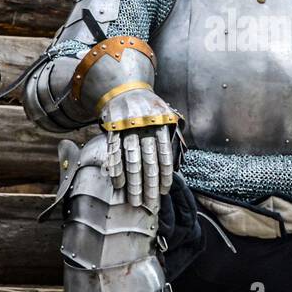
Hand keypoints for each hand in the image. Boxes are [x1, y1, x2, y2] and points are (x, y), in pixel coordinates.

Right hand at [99, 86, 179, 208]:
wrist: (124, 88)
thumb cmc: (149, 108)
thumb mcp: (166, 115)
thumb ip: (173, 136)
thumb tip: (179, 163)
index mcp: (161, 122)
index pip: (165, 154)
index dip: (165, 175)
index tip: (164, 192)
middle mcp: (145, 125)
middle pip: (148, 160)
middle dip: (149, 185)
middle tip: (150, 204)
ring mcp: (127, 127)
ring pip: (131, 159)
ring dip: (132, 182)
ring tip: (134, 200)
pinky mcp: (111, 128)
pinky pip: (114, 153)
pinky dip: (116, 170)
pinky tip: (119, 185)